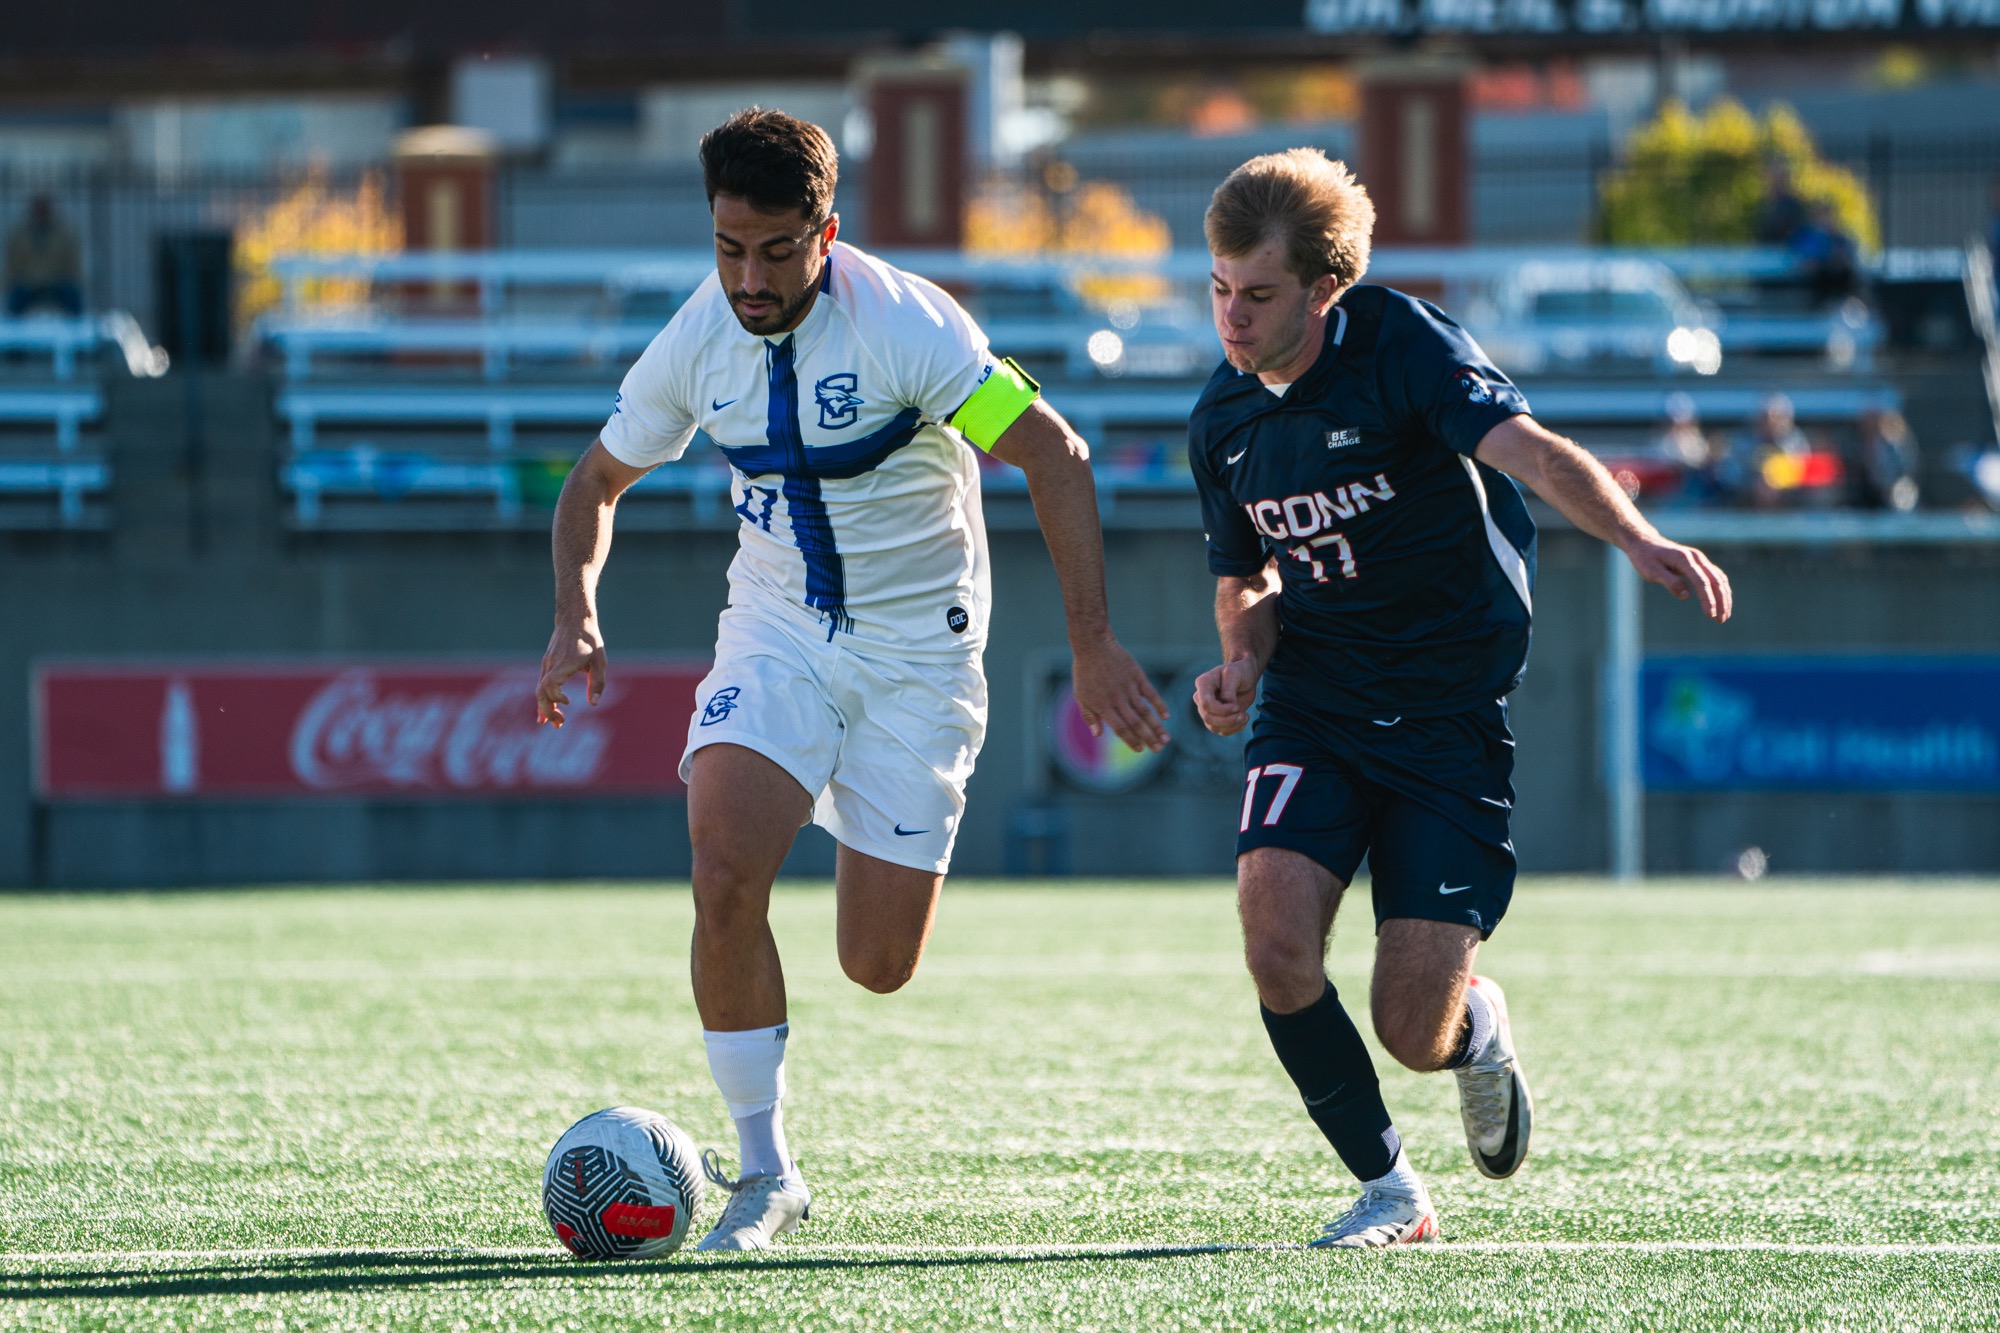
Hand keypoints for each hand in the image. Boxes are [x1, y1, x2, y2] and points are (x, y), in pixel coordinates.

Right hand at [537, 618, 606, 726]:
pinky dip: (544, 699)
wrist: (575, 620)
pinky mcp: (547, 664)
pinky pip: (541, 685)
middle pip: (541, 691)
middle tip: (559, 725)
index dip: (555, 696)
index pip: (550, 683)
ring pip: (539, 689)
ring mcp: (547, 664)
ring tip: (555, 724)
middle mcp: (552, 664)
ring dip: (545, 708)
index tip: (568, 702)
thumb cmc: (590, 640)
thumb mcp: (600, 661)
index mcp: (565, 662)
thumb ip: (597, 683)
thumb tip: (594, 704)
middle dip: (548, 710)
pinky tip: (547, 712)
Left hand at [1071, 635, 1170, 752]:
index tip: (1140, 750)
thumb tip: (1098, 735)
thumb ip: (1089, 716)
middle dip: (1149, 738)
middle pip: (1136, 723)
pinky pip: (1151, 694)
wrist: (1094, 646)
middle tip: (1159, 750)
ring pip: (1146, 711)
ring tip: (1166, 739)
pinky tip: (1166, 716)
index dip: (1131, 740)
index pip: (1120, 728)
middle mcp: (1118, 699)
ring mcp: (1129, 688)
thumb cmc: (1085, 672)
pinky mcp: (1137, 676)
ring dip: (1157, 727)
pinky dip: (1159, 705)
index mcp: (1103, 706)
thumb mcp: (1081, 696)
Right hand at [1193, 658, 1260, 736]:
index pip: (1205, 704)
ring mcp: (1207, 709)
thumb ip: (1228, 690)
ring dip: (1232, 726)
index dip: (1221, 710)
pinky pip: (1221, 730)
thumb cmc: (1240, 671)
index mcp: (1203, 684)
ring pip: (1213, 727)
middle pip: (1208, 717)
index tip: (1237, 707)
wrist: (1245, 677)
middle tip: (1244, 716)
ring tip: (1245, 717)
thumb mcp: (1235, 674)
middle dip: (1228, 720)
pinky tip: (1243, 721)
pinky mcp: (1216, 718)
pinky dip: (1233, 729)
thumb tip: (1226, 704)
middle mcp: (1201, 698)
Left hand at [1623, 537, 1732, 622]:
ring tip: (1724, 616)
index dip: (1708, 599)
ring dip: (1724, 597)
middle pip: (1716, 580)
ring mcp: (1700, 559)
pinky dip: (1721, 590)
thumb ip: (1669, 582)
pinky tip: (1721, 602)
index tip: (1710, 615)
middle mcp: (1696, 558)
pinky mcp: (1699, 563)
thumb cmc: (1645, 559)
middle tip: (1721, 620)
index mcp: (1684, 559)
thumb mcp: (1652, 571)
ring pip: (1719, 579)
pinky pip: (1716, 577)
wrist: (1644, 543)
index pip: (1702, 582)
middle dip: (1721, 601)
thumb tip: (1686, 596)